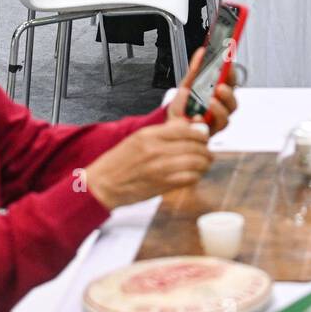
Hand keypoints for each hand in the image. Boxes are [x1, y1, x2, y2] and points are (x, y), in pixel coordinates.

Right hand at [83, 50, 238, 209]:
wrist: (103, 185)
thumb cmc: (119, 162)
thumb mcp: (138, 139)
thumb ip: (163, 132)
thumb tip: (189, 127)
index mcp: (149, 134)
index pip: (185, 129)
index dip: (199, 134)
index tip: (203, 138)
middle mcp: (156, 149)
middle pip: (194, 145)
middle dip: (205, 150)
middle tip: (207, 153)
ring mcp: (160, 167)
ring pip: (195, 162)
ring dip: (204, 164)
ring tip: (204, 164)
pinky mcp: (162, 184)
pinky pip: (189, 178)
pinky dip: (196, 176)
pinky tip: (194, 175)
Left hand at [167, 46, 237, 131]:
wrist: (172, 124)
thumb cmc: (184, 105)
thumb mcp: (187, 84)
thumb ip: (195, 69)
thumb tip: (201, 52)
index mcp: (219, 95)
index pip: (231, 83)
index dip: (232, 74)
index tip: (228, 65)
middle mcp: (221, 109)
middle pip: (233, 102)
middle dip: (229, 94)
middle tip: (220, 87)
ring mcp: (215, 123)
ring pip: (226, 118)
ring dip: (220, 109)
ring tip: (211, 102)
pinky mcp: (206, 134)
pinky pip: (209, 131)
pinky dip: (202, 123)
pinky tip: (196, 117)